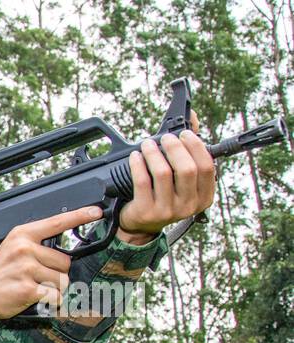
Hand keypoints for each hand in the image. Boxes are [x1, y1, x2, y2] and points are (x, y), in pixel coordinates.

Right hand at [0, 207, 103, 321]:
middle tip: (35, 278)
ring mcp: (26, 269)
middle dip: (56, 273)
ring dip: (52, 288)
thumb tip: (64, 250)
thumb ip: (35, 244)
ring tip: (31, 287)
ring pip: (62, 280)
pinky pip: (55, 295)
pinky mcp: (29, 289)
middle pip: (65, 261)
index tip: (96, 212)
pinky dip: (49, 301)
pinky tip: (32, 298)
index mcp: (22, 235)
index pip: (57, 222)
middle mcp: (25, 249)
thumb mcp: (12, 249)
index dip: (79, 216)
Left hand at [117, 113, 214, 242]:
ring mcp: (167, 211)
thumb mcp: (180, 179)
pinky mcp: (146, 211)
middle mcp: (188, 206)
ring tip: (147, 144)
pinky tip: (135, 156)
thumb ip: (189, 150)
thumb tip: (193, 117)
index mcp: (203, 197)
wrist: (140, 224)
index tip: (184, 135)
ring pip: (164, 173)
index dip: (196, 147)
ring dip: (154, 153)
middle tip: (165, 139)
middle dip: (175, 148)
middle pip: (187, 169)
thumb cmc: (164, 195)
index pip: (207, 168)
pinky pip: (143, 182)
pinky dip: (139, 164)